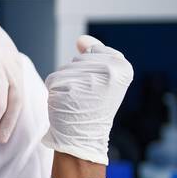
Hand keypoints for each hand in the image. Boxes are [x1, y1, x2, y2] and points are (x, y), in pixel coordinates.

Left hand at [41, 35, 132, 165]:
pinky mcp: (66, 86)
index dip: (93, 68)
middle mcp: (108, 71)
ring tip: (78, 100)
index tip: (100, 87)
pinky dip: (55, 90)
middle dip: (78, 74)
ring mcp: (87, 79)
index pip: (96, 49)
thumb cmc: (94, 107)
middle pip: (79, 58)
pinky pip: (53, 78)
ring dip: (66, 83)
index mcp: (123, 68)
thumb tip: (81, 40)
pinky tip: (66, 103)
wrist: (84, 138)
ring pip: (65, 68)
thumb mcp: (105, 78)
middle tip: (88, 96)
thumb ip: (95, 55)